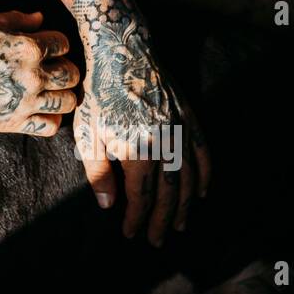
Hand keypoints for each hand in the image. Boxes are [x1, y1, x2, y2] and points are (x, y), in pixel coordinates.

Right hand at [0, 10, 78, 134]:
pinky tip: (43, 110)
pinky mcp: (15, 122)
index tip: (50, 47)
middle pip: (71, 75)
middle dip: (67, 70)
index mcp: (26, 48)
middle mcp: (30, 76)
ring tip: (53, 90)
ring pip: (67, 101)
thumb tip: (41, 19)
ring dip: (64, 94)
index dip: (57, 43)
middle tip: (56, 70)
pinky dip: (52, 118)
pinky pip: (50, 125)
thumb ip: (17, 20)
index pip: (62, 44)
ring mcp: (24, 102)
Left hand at [74, 31, 210, 245]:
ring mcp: (180, 130)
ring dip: (185, 204)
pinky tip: (202, 192)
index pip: (142, 196)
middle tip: (157, 239)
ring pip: (188, 177)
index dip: (138, 218)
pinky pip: (203, 152)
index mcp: (138, 150)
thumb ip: (99, 172)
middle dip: (162, 219)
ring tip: (178, 224)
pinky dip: (205, 175)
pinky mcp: (188, 117)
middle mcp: (164, 143)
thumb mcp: (88, 134)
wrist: (123, 53)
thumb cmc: (99, 94)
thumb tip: (108, 206)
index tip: (132, 233)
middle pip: (168, 192)